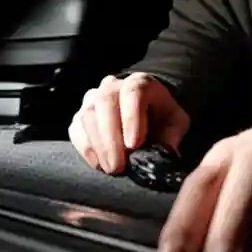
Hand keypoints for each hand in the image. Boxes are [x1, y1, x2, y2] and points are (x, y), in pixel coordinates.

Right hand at [68, 73, 190, 174]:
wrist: (145, 111)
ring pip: (87, 116)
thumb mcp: (175, 123)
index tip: (135, 145)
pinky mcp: (80, 115)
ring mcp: (92, 99)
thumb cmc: (161, 116)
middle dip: (110, 138)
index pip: (133, 93)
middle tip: (118, 166)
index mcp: (140, 83)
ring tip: (111, 168)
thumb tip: (167, 153)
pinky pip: (76, 129)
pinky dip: (85, 148)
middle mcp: (112, 86)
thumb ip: (172, 135)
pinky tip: (98, 164)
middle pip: (105, 103)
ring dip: (98, 146)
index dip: (132, 118)